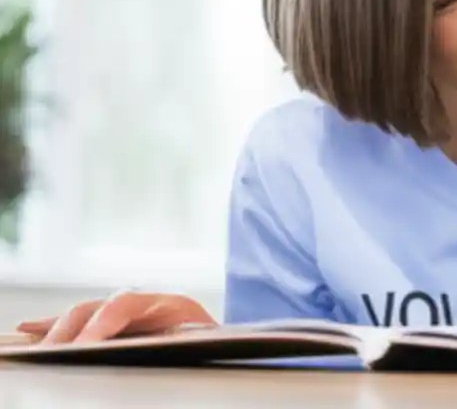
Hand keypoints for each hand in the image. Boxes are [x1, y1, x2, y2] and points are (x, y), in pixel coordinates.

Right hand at [17, 291, 216, 344]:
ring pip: (83, 314)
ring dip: (57, 332)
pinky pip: (81, 322)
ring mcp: (127, 310)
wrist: (226, 338)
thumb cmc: (217, 344)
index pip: (123, 303)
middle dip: (69, 332)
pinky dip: (55, 326)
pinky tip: (29, 331)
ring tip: (36, 351)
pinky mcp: (116, 323)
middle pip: (94, 308)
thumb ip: (186, 341)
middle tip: (51, 356)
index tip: (82, 349)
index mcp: (169, 303)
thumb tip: (175, 342)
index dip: (99, 325)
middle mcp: (143, 301)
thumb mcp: (206, 341)